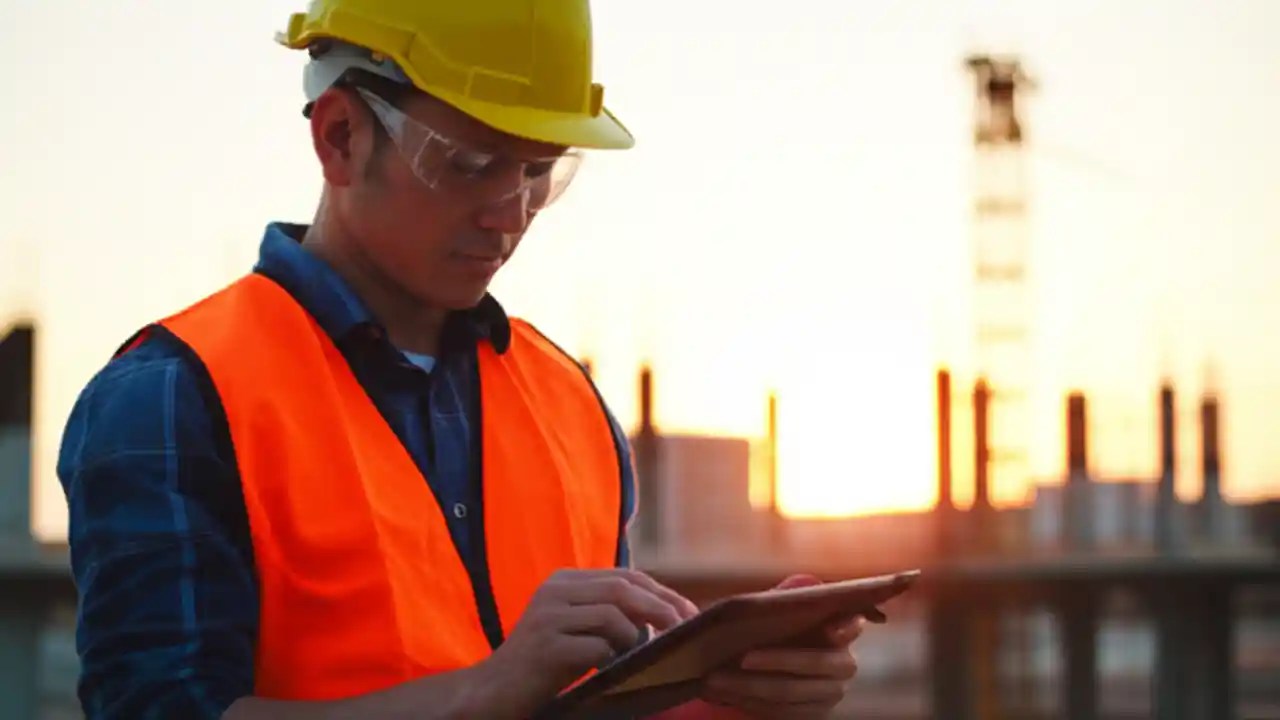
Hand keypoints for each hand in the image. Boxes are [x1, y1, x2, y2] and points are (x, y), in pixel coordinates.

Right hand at [473, 568, 699, 718]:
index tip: (688, 613)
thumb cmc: (543, 665)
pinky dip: (612, 658)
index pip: (626, 576)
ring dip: (635, 638)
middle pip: (623, 589)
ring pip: (612, 614)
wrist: (493, 691)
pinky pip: (596, 646)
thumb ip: (608, 613)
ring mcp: (548, 616)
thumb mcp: (575, 628)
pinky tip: (608, 669)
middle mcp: (555, 590)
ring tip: (636, 655)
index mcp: (565, 581)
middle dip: (662, 609)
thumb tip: (664, 614)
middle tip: (684, 630)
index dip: (662, 593)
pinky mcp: (545, 647)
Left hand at [698, 575, 863, 718]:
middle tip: (741, 657)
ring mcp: (831, 693)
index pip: (852, 624)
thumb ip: (787, 599)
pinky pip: (781, 712)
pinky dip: (750, 702)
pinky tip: (724, 693)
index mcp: (841, 626)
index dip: (846, 627)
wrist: (753, 662)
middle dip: (775, 661)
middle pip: (814, 663)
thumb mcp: (773, 609)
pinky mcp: (813, 714)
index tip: (831, 629)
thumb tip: (796, 589)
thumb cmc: (765, 626)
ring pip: (790, 692)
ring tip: (713, 680)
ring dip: (748, 686)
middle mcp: (844, 663)